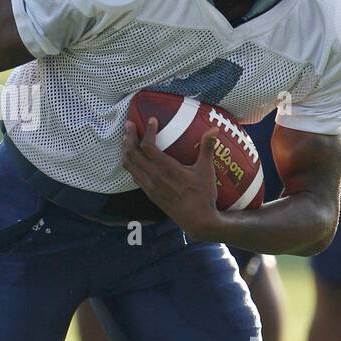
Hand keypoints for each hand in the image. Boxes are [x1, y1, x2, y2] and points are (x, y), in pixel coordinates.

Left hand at [121, 117, 220, 240]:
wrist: (197, 220)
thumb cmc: (203, 195)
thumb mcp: (207, 170)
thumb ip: (207, 148)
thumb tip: (214, 129)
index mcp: (168, 169)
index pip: (148, 146)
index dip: (147, 131)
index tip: (151, 120)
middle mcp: (154, 177)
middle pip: (132, 153)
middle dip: (128, 137)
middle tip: (129, 124)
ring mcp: (149, 186)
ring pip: (129, 165)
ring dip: (126, 150)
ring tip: (127, 138)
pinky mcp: (149, 193)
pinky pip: (133, 175)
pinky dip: (130, 163)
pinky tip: (134, 157)